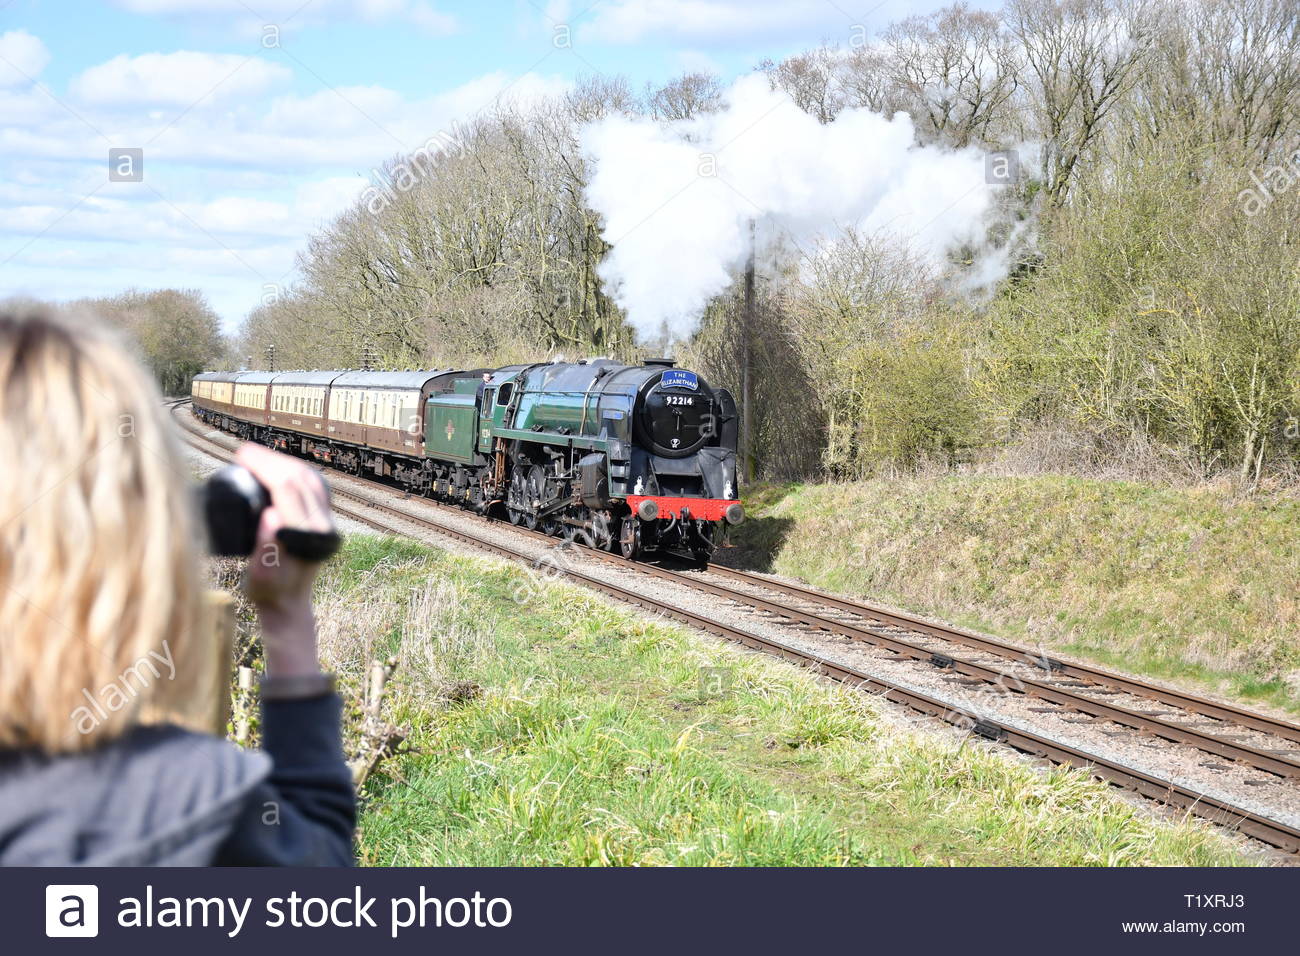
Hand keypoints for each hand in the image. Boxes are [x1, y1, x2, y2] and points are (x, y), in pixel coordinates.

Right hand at [236, 442, 334, 676]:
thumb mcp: (260, 576)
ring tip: (257, 456)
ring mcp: (327, 522)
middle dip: (272, 460)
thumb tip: (271, 514)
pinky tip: (278, 465)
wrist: (288, 604)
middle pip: (301, 478)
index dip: (264, 467)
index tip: (240, 456)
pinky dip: (295, 470)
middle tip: (244, 451)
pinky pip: (314, 486)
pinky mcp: (324, 519)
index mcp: (309, 538)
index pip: (288, 489)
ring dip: (284, 461)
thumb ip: (266, 548)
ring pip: (310, 478)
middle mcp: (324, 527)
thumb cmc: (268, 592)